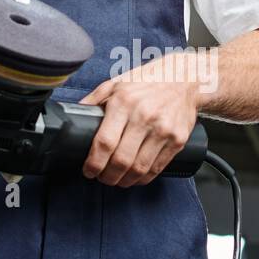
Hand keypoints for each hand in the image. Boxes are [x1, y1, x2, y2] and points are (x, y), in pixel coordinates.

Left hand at [78, 53, 200, 186]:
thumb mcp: (117, 82)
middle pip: (121, 160)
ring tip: (117, 180)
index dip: (94, 163)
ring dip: (124, 181)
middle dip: (107, 176)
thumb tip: (73, 115)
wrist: (185, 78)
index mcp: (124, 102)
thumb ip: (95, 99)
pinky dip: (143, 178)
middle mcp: (144, 117)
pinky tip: (135, 177)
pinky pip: (157, 168)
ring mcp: (163, 130)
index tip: (89, 170)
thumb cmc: (148, 80)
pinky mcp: (178, 140)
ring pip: (139, 168)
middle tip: (101, 177)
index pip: (105, 142)